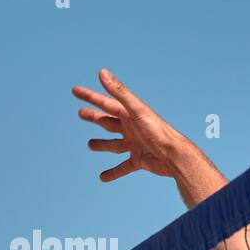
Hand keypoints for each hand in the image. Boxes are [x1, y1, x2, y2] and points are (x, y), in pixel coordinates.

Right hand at [72, 70, 193, 181]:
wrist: (174, 156)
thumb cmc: (157, 131)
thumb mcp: (135, 110)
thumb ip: (119, 92)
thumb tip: (102, 72)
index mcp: (129, 114)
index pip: (105, 102)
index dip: (89, 96)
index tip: (74, 90)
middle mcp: (131, 127)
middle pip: (107, 122)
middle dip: (94, 117)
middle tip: (80, 113)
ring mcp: (134, 144)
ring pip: (114, 144)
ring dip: (102, 145)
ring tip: (90, 145)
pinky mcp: (138, 160)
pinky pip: (123, 166)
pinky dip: (113, 172)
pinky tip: (103, 177)